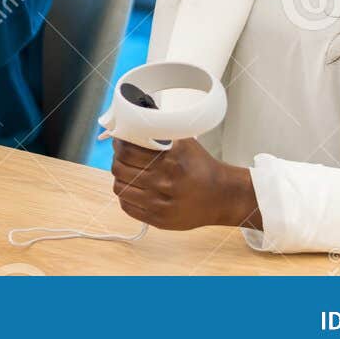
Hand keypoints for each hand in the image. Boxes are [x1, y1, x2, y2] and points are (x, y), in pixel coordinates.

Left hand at [110, 137, 260, 230]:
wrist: (222, 196)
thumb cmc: (201, 167)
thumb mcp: (185, 142)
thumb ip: (161, 131)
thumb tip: (136, 118)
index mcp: (170, 160)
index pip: (128, 151)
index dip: (119, 144)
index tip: (120, 141)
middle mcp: (164, 182)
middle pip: (120, 168)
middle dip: (117, 159)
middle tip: (121, 155)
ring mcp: (160, 204)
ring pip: (120, 187)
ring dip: (120, 177)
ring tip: (127, 172)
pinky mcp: (158, 220)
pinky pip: (127, 206)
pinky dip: (126, 195)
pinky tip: (133, 188)